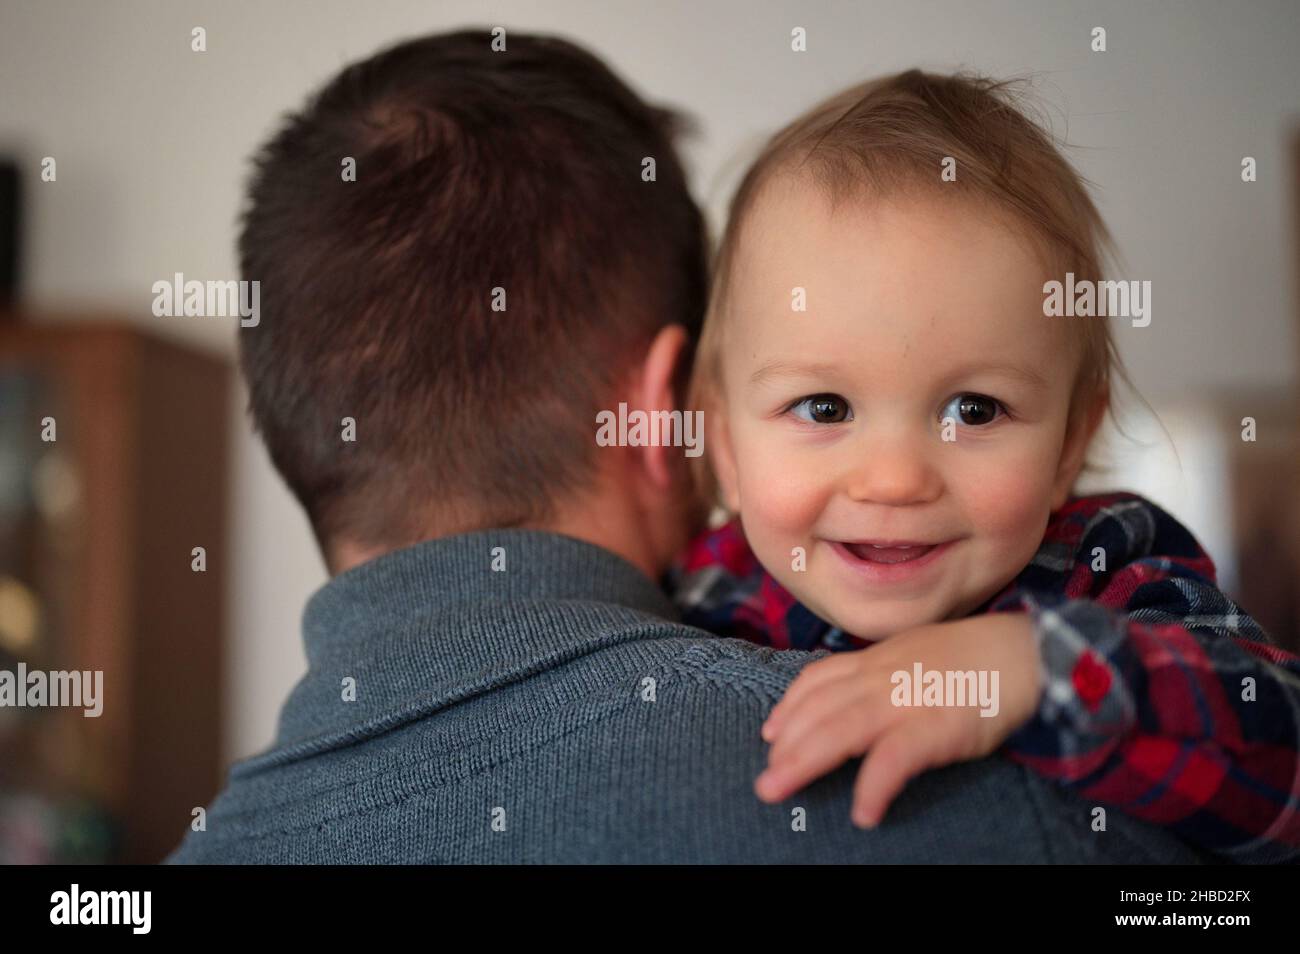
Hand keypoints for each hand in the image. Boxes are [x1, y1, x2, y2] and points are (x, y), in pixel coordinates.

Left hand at [754, 613, 1041, 826]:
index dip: (790, 707)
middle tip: (765, 780)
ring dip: (804, 761)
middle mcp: (884, 676)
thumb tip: (856, 697)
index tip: (770, 732)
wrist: (1031, 651)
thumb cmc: (978, 659)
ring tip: (779, 789)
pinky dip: (874, 784)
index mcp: (879, 659)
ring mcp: (908, 699)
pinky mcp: (938, 725)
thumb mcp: (918, 654)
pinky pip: (896, 757)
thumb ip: (885, 673)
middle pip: (819, 709)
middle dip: (785, 744)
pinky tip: (862, 812)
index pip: (819, 678)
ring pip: (841, 729)